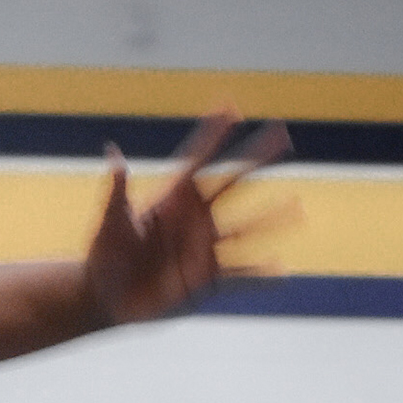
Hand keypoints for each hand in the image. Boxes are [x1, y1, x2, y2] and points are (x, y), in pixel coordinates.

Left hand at [81, 110, 293, 325]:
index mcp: (170, 200)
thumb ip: (117, 191)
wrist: (105, 296)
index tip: (231, 106)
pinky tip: (282, 272)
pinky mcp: (206, 280)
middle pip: (232, 182)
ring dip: (274, 217)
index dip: (214, 133)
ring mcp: (202, 248)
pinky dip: (261, 275)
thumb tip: (113, 152)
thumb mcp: (110, 221)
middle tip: (283, 136)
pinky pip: (240, 275)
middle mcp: (192, 219)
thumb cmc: (102, 254)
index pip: (198, 159)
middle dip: (257, 158)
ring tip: (300, 207)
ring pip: (247, 228)